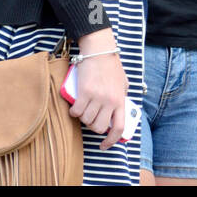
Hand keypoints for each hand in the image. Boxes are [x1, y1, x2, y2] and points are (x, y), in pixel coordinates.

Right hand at [67, 29, 127, 149]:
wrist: (100, 51)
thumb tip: (120, 111)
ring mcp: (97, 97)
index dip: (111, 140)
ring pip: (86, 120)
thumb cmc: (111, 66)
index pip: (118, 127)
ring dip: (83, 118)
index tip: (104, 145)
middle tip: (91, 118)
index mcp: (120, 100)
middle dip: (93, 126)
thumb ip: (121, 97)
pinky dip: (74, 112)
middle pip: (99, 127)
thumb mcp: (122, 83)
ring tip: (84, 108)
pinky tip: (75, 106)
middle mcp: (109, 101)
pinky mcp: (84, 92)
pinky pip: (76, 111)